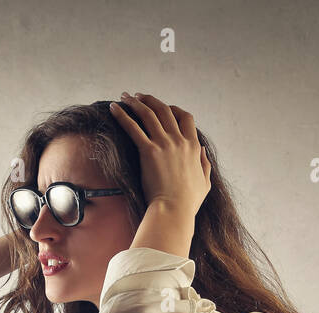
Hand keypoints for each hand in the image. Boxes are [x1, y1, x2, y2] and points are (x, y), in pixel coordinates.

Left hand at [111, 92, 211, 218]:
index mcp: (193, 146)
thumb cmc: (188, 202)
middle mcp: (180, 141)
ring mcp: (165, 144)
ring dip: (135, 103)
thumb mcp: (205, 182)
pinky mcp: (149, 151)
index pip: (186, 118)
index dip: (174, 109)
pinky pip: (133, 127)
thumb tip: (203, 151)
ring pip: (149, 114)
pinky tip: (113, 109)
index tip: (163, 108)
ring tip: (124, 97)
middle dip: (151, 100)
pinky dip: (123, 115)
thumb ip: (204, 164)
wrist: (174, 210)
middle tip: (138, 96)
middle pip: (165, 110)